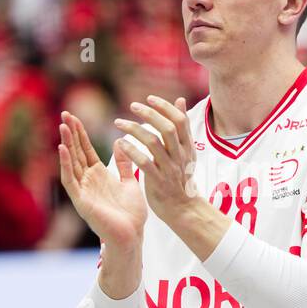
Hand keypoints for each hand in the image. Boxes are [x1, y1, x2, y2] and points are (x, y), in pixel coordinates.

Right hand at [58, 110, 146, 249]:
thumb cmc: (131, 214)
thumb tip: (120, 143)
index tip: (75, 116)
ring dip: (67, 144)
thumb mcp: (129, 183)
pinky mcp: (81, 201)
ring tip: (63, 126)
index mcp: (99, 176)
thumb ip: (124, 164)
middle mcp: (88, 181)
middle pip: (77, 152)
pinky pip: (70, 179)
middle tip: (65, 114)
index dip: (81, 133)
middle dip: (71, 133)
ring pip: (71, 163)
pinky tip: (63, 149)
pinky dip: (66, 164)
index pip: (86, 150)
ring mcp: (83, 190)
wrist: (132, 236)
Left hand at [112, 96, 200, 225]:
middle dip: (149, 115)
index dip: (165, 107)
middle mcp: (180, 156)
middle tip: (133, 106)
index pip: (179, 121)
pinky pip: (144, 163)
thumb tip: (180, 100)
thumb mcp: (185, 151)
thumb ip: (181, 126)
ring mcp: (170, 169)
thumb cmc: (180, 177)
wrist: (183, 209)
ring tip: (118, 122)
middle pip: (167, 129)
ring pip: (154, 143)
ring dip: (135, 130)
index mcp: (187, 147)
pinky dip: (132, 151)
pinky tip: (120, 143)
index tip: (149, 98)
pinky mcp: (158, 181)